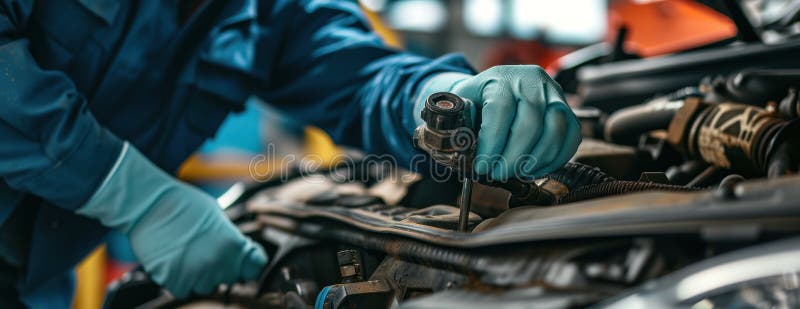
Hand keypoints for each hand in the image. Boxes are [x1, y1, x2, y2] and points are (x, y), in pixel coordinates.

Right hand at [78, 143, 266, 297]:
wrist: (147, 205)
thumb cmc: (183, 204)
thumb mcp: (218, 216)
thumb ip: (231, 239)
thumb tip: (239, 253)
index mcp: (233, 246)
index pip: (255, 268)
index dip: (250, 263)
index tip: (244, 259)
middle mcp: (217, 264)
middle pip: (230, 278)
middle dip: (224, 267)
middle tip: (207, 249)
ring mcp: (194, 275)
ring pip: (207, 286)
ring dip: (201, 274)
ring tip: (189, 252)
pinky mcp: (172, 281)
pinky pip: (185, 289)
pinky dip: (181, 280)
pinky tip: (177, 260)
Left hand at [415, 65, 580, 179]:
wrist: (494, 88)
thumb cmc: (476, 102)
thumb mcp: (460, 106)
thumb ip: (455, 124)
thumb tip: (450, 149)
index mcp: (500, 77)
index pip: (500, 111)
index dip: (492, 144)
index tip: (482, 166)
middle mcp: (531, 80)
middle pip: (530, 123)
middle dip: (512, 157)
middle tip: (497, 174)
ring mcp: (553, 93)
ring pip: (554, 130)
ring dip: (535, 160)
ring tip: (515, 172)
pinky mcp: (567, 109)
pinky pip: (571, 136)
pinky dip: (555, 158)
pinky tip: (535, 169)